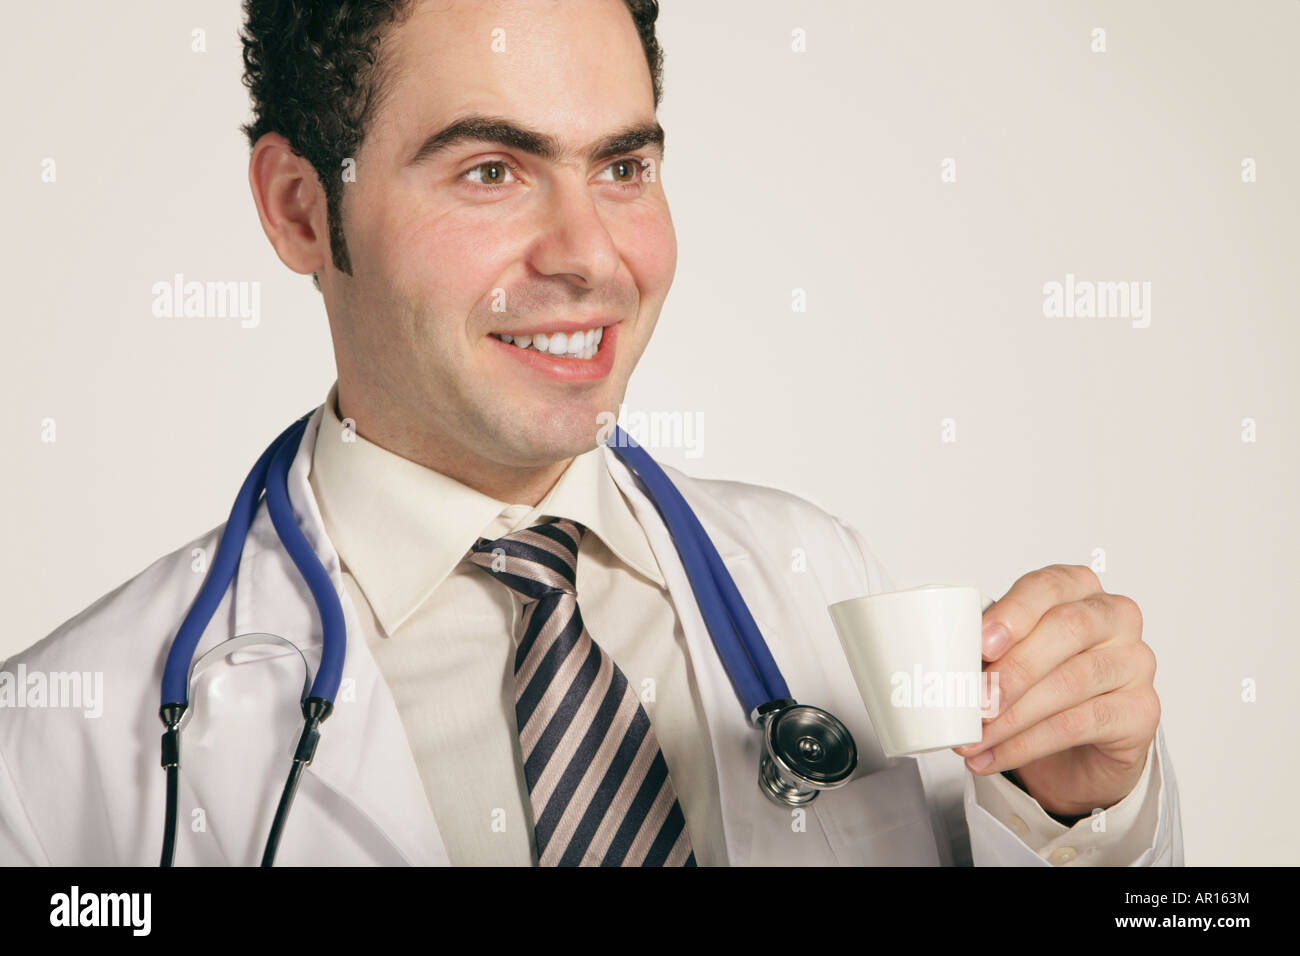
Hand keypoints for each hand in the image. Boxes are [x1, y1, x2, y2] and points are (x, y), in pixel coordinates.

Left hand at [952, 565, 1159, 817]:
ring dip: (1012, 717)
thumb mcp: (1011, 654)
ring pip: (1071, 683)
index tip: (981, 644)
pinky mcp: (1141, 710)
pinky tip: (995, 755)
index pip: (1049, 586)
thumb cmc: (1042, 680)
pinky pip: (1079, 724)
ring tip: (973, 738)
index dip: (1014, 613)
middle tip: (976, 700)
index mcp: (1078, 588)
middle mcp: (1114, 617)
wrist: (1080, 744)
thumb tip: (945, 663)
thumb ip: (988, 649)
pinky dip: (1027, 744)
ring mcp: (1135, 662)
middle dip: (1014, 668)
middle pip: (1068, 629)